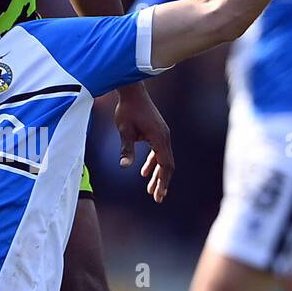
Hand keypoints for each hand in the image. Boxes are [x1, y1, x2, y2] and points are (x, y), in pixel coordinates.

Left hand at [114, 84, 173, 202]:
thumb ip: (126, 149)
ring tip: (151, 191)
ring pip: (163, 159)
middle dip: (162, 182)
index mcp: (159, 138)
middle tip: (157, 199)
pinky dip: (153, 163)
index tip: (159, 195)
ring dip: (157, 174)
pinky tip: (144, 172)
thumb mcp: (124, 130)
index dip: (163, 181)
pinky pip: (158, 151)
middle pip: (167, 164)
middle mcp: (164, 137)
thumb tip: (124, 166)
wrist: (132, 91)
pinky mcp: (157, 132)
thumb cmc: (127, 110)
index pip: (165, 165)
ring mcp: (162, 134)